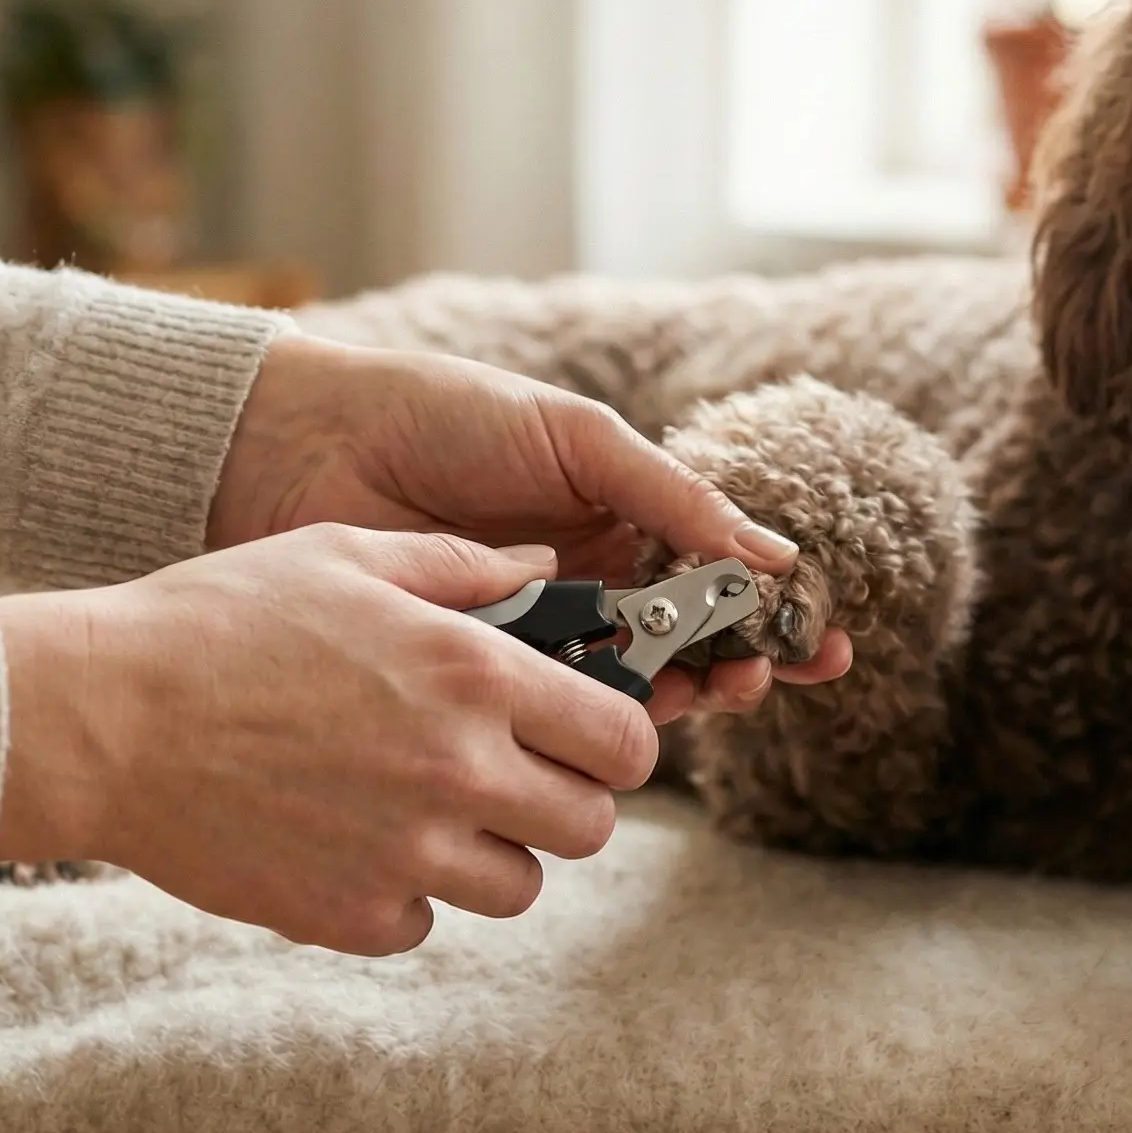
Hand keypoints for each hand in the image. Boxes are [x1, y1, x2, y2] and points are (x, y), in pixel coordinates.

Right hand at [0, 525, 660, 953]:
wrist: (101, 718)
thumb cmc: (219, 618)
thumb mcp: (348, 554)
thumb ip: (464, 567)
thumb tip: (547, 573)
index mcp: (473, 673)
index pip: (623, 738)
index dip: (619, 738)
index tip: (591, 734)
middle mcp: (458, 769)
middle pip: (590, 826)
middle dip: (566, 801)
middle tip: (515, 774)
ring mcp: (406, 855)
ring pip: (518, 886)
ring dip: (491, 851)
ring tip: (427, 807)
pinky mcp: (349, 916)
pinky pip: (424, 923)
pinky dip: (403, 894)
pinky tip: (352, 842)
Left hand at [206, 333, 851, 720]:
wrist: (309, 448)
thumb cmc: (440, 417)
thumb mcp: (573, 436)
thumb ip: (669, 493)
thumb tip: (771, 554)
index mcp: (616, 518)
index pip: (714, 575)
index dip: (770, 609)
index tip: (822, 637)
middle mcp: (588, 584)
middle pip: (688, 643)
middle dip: (743, 662)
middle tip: (776, 673)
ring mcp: (538, 637)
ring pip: (633, 684)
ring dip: (689, 694)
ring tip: (726, 688)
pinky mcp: (484, 680)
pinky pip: (559, 709)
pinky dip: (606, 715)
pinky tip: (644, 706)